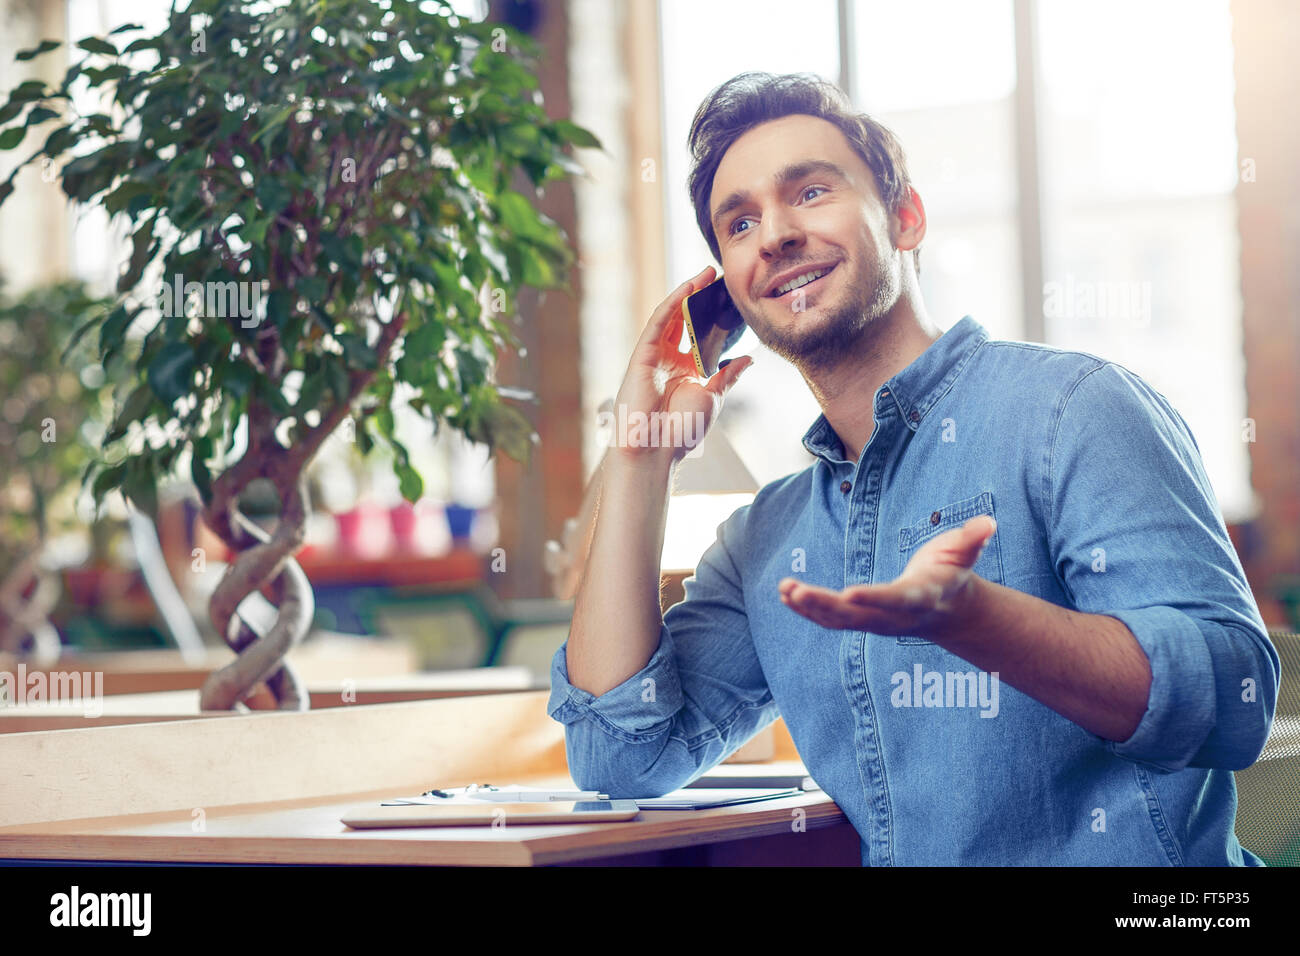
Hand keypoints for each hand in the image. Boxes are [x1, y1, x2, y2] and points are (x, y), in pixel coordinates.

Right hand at [611, 265, 753, 464]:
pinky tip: (688, 288)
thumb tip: (749, 359)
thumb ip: (728, 375)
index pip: (698, 335)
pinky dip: (672, 303)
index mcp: (684, 371)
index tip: (729, 298)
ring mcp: (653, 356)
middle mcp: (668, 360)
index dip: (712, 316)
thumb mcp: (713, 397)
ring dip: (686, 293)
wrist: (656, 451)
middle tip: (717, 277)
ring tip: (706, 274)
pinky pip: (657, 322)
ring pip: (670, 316)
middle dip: (699, 298)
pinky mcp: (642, 354)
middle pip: (683, 321)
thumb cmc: (681, 432)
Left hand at [778, 516, 996, 636]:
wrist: (948, 609)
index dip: (873, 599)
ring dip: (809, 608)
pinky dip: (807, 609)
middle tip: (797, 591)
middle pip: (857, 616)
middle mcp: (894, 616)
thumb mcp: (965, 553)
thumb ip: (973, 539)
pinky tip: (785, 595)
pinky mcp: (861, 620)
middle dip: (825, 606)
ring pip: (838, 621)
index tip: (849, 594)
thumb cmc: (952, 573)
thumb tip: (989, 523)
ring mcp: (875, 622)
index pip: (894, 600)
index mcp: (919, 597)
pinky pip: (830, 620)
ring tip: (785, 590)